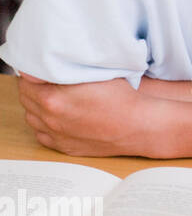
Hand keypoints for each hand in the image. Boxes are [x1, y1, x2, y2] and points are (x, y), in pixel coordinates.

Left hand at [17, 74, 167, 157]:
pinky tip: (58, 116)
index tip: (44, 68)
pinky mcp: (65, 147)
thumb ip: (62, 69)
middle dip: (34, 88)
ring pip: (31, 118)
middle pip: (26, 99)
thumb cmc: (122, 98)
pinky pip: (42, 135)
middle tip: (48, 80)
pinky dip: (45, 125)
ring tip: (54, 98)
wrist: (140, 126)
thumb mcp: (93, 74)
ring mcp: (57, 135)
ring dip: (38, 106)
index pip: (26, 81)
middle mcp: (50, 119)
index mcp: (53, 99)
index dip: (34, 72)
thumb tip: (39, 68)